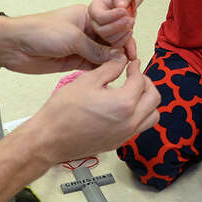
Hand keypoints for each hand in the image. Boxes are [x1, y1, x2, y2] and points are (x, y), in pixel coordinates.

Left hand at [0, 5, 134, 72]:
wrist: (14, 46)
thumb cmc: (40, 31)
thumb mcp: (72, 37)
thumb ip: (96, 49)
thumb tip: (118, 56)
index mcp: (88, 16)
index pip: (113, 22)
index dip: (122, 32)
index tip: (128, 43)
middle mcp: (88, 30)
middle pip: (112, 39)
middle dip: (121, 46)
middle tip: (128, 57)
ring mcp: (83, 46)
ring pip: (106, 53)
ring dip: (114, 60)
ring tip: (125, 68)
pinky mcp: (76, 60)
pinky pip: (96, 65)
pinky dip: (104, 69)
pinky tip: (113, 74)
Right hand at [22, 56, 159, 163]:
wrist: (48, 140)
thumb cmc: (62, 112)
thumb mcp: (86, 81)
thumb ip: (109, 68)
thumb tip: (122, 59)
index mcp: (124, 104)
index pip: (140, 81)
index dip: (136, 69)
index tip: (131, 64)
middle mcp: (129, 122)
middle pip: (153, 99)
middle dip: (146, 84)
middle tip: (135, 76)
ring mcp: (125, 135)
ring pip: (151, 116)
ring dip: (147, 102)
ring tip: (132, 93)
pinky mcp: (118, 142)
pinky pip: (139, 127)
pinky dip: (139, 115)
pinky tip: (123, 108)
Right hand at [87, 0, 136, 55]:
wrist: (123, 3)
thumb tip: (122, 5)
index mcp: (94, 10)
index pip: (99, 17)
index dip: (112, 15)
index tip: (123, 10)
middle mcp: (95, 23)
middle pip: (102, 30)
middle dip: (118, 26)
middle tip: (130, 19)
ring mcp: (103, 32)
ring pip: (109, 40)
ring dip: (122, 34)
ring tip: (131, 23)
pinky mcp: (111, 39)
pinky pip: (116, 46)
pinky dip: (125, 43)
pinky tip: (131, 35)